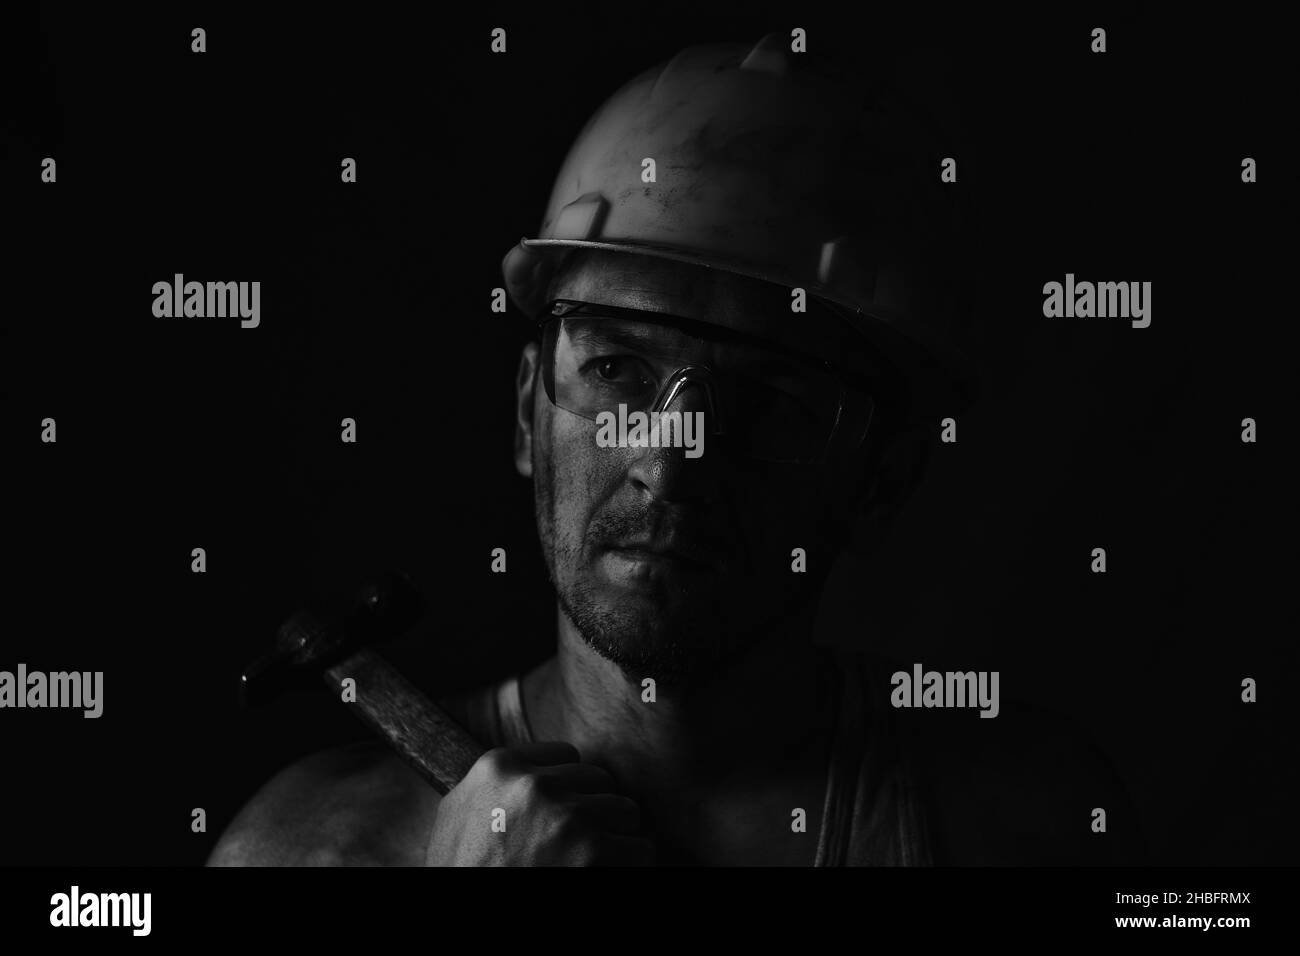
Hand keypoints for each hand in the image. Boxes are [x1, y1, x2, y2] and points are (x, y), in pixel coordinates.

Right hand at [425, 742, 653, 865]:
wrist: (461, 915)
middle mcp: (535, 784)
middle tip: (581, 839)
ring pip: (624, 810)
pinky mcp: (592, 851)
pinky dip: (632, 865)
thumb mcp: (457, 815)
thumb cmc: (457, 870)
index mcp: (500, 767)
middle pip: (599, 779)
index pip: (567, 755)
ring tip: (597, 858)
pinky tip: (613, 873)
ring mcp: (566, 815)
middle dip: (596, 808)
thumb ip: (490, 787)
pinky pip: (640, 849)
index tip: (564, 812)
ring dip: (616, 835)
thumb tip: (519, 776)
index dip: (571, 787)